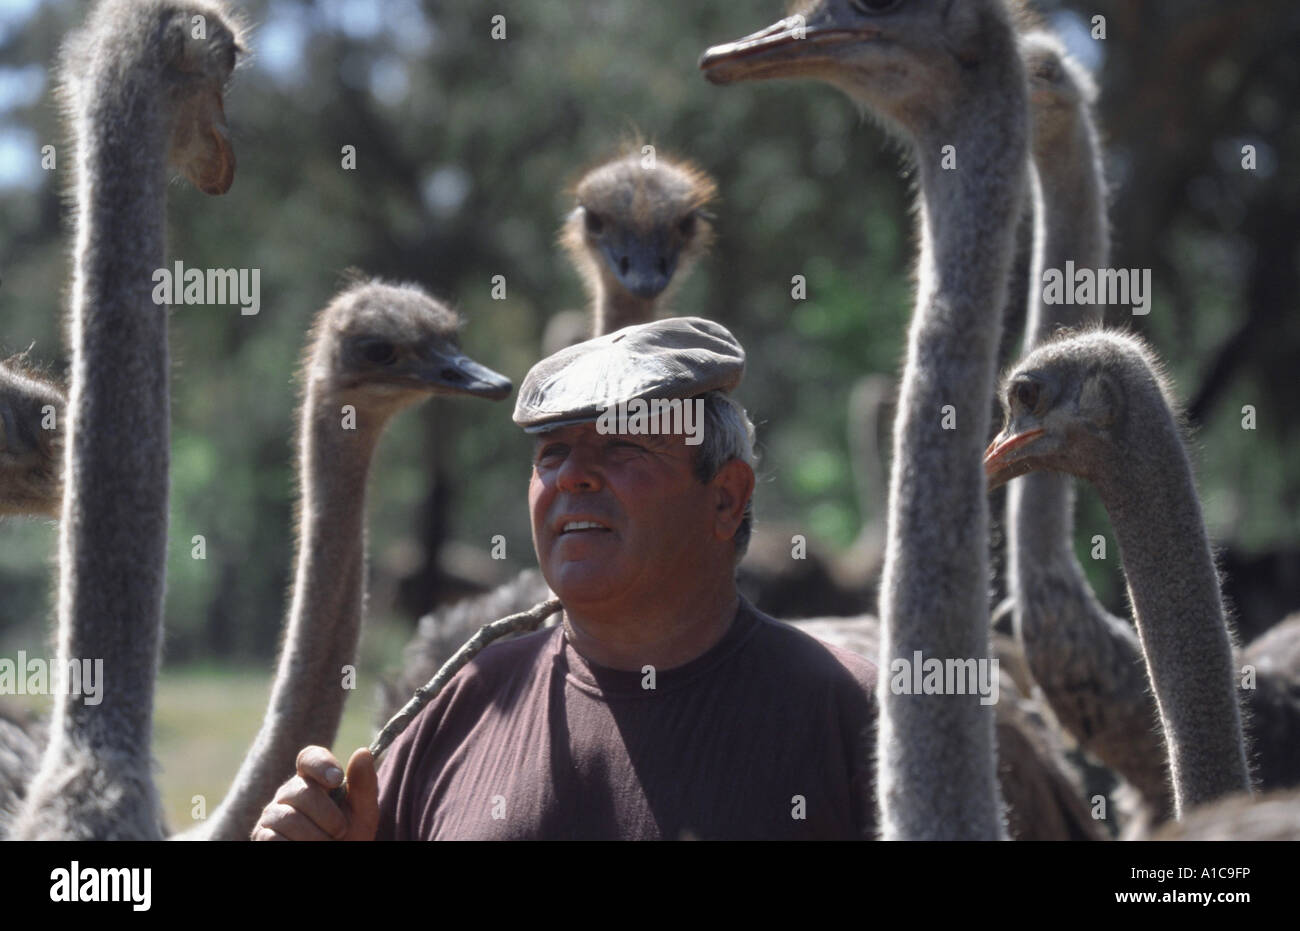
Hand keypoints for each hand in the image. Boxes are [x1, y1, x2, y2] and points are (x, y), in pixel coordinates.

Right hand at [250, 745, 378, 840]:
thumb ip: (363, 785)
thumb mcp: (363, 813)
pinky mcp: (262, 837)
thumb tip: (362, 752)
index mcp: (313, 780)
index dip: (321, 764)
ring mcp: (272, 815)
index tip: (337, 780)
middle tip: (341, 831)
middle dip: (329, 816)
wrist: (335, 865)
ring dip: (316, 837)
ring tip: (326, 844)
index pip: (309, 757)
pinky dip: (297, 846)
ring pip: (289, 818)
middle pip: (303, 791)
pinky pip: (274, 839)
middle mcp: (289, 793)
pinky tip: (304, 849)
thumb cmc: (350, 837)